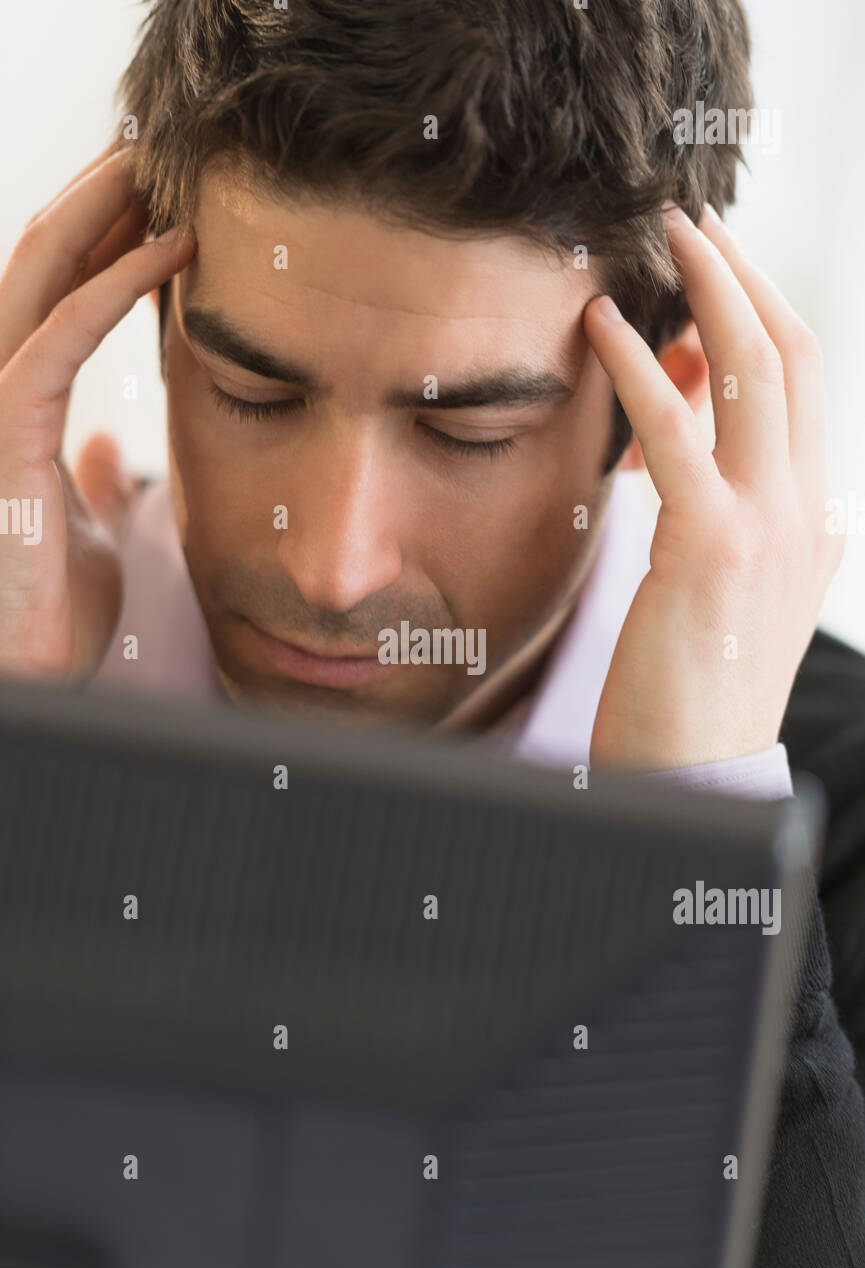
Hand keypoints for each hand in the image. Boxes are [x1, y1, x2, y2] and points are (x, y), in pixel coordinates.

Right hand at [0, 148, 194, 681]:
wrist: (36, 679)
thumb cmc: (52, 614)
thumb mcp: (83, 527)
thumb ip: (84, 477)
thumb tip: (98, 446)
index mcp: (13, 407)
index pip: (50, 295)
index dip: (99, 239)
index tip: (161, 201)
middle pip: (39, 264)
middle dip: (97, 199)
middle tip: (162, 152)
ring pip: (38, 277)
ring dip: (102, 214)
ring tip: (164, 167)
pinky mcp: (3, 438)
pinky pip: (58, 340)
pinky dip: (115, 288)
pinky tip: (170, 253)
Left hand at [583, 205, 843, 770]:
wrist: (694, 773)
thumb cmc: (689, 688)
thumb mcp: (719, 587)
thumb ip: (714, 509)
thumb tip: (673, 436)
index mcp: (811, 519)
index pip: (802, 387)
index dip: (762, 312)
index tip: (717, 265)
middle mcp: (805, 510)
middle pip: (791, 356)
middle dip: (744, 276)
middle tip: (692, 218)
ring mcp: (769, 524)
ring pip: (753, 371)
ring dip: (709, 288)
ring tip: (664, 235)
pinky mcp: (709, 546)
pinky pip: (675, 431)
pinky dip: (640, 365)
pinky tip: (603, 325)